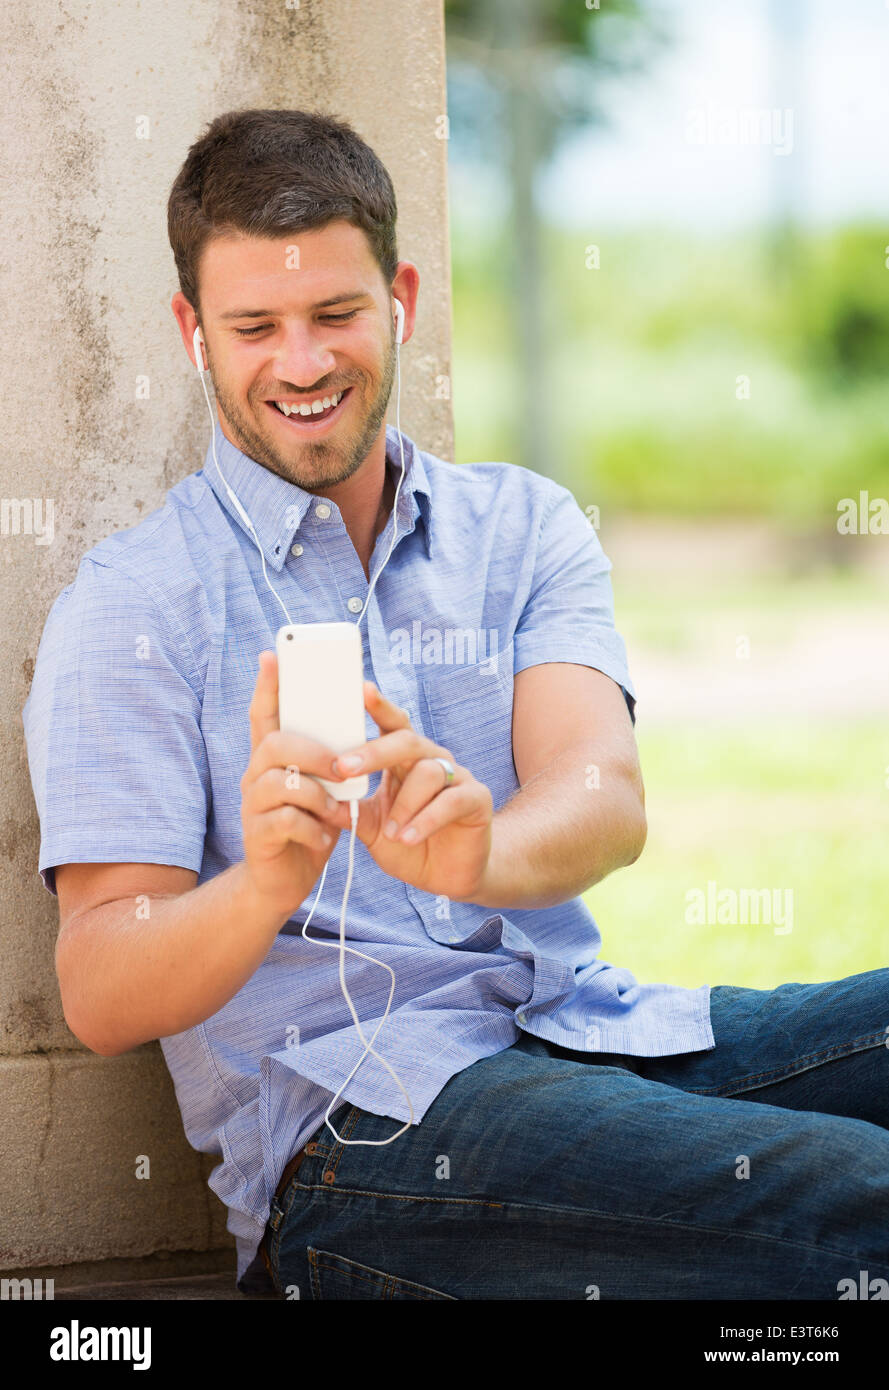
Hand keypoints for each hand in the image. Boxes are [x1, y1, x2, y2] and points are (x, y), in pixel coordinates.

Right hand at [240, 651, 344, 916]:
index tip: (273, 654)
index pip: (264, 713)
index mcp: (272, 759)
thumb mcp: (324, 788)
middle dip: (315, 752)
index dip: (267, 684)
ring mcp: (252, 805)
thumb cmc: (309, 827)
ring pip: (284, 783)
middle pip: (276, 743)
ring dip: (321, 797)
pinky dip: (315, 830)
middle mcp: (255, 775)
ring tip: (338, 814)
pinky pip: (288, 821)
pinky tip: (324, 839)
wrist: (285, 883)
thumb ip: (329, 760)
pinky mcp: (258, 835)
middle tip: (343, 770)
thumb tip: (354, 727)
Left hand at [322, 681, 492, 900]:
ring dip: (404, 804)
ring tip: (391, 833)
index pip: (392, 724)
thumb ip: (350, 811)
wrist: (447, 876)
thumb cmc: (406, 841)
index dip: (378, 705)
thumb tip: (316, 798)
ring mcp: (457, 777)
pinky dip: (425, 820)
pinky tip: (408, 837)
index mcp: (404, 759)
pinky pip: (451, 801)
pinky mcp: (476, 799)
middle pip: (406, 740)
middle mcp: (431, 760)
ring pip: (428, 772)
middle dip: (373, 752)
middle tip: (343, 768)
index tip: (359, 689)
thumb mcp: (371, 827)